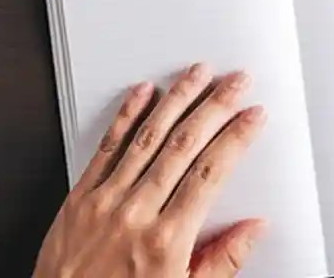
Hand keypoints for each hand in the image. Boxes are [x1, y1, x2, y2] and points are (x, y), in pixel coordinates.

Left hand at [33, 63, 267, 277]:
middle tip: (235, 82)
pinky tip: (142, 93)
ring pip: (149, 136)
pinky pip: (107, 146)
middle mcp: (136, 214)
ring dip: (177, 99)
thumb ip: (222, 261)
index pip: (211, 173)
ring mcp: (106, 201)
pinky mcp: (80, 196)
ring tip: (197, 75)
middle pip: (184, 145)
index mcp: (166, 241)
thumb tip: (253, 230)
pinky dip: (127, 115)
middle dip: (215, 106)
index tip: (252, 117)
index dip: (236, 138)